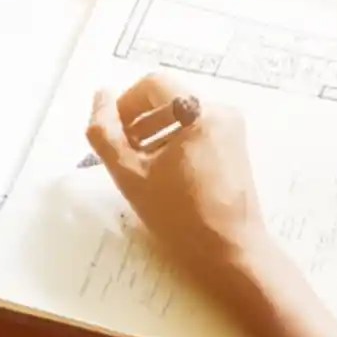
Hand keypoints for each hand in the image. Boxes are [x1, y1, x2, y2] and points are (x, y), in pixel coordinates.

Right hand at [86, 73, 270, 278]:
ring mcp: (232, 128)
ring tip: (141, 168)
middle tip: (123, 155)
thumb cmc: (179, 216)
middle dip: (138, 121)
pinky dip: (174, 142)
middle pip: (167, 98)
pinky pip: (196, 129)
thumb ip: (105, 133)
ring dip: (154, 132)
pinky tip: (164, 174)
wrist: (229, 251)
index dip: (125, 105)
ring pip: (181, 114)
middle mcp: (221, 110)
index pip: (152, 85)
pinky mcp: (235, 146)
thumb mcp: (129, 174)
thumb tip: (101, 98)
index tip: (113, 135)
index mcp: (198, 112)